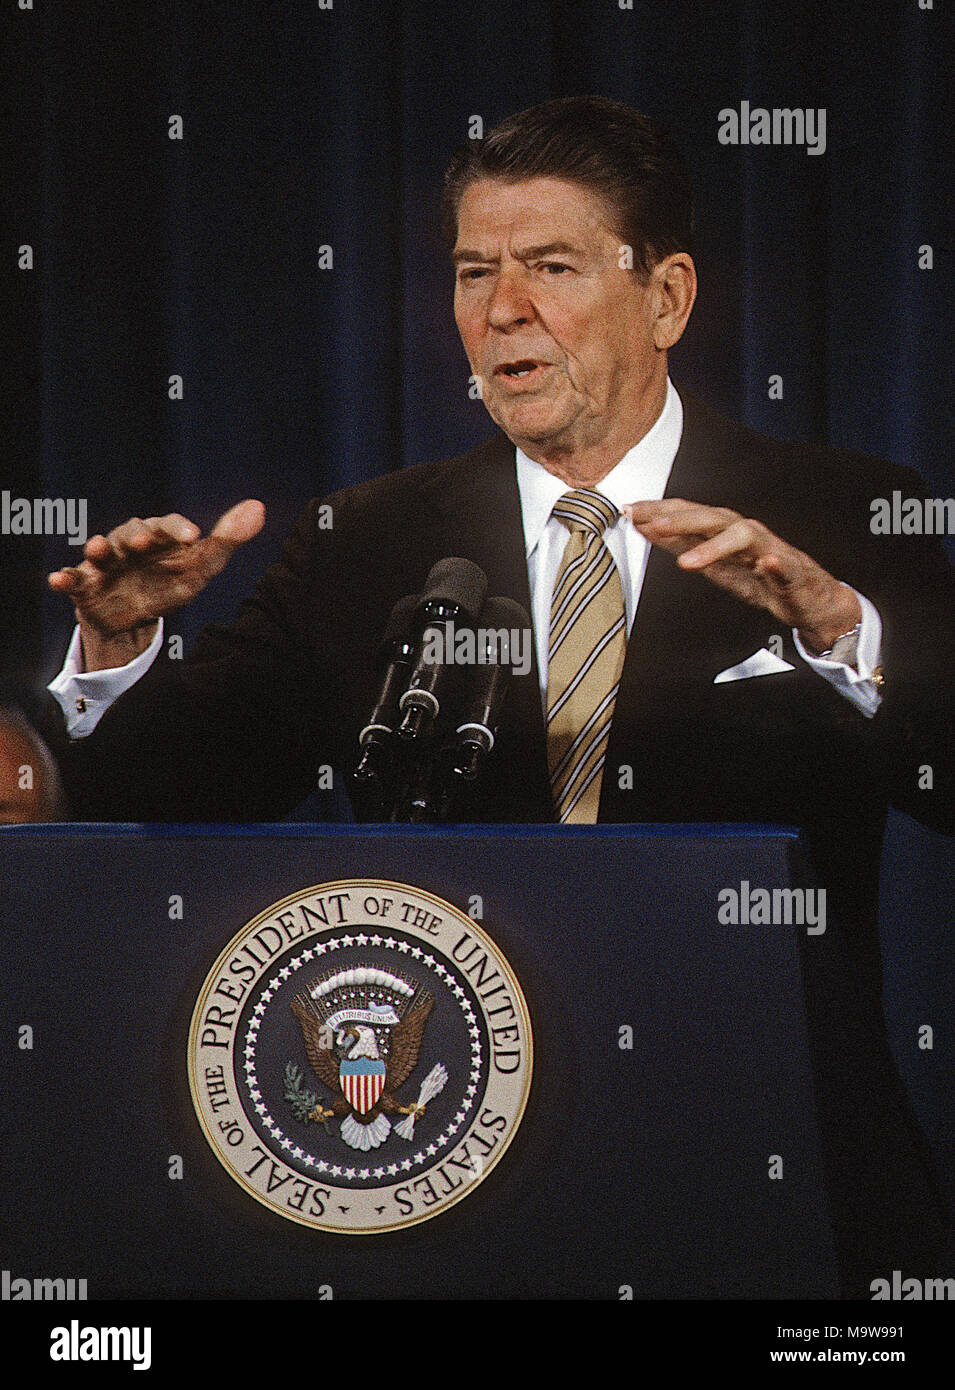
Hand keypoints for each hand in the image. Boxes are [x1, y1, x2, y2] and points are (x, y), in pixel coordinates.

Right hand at [47, 500, 264, 669]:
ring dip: (97, 548)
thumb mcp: (201, 566)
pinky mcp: (85, 583)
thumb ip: (227, 539)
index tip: (194, 536)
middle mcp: (129, 543)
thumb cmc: (170, 582)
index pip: (169, 526)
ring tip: (96, 548)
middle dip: (136, 535)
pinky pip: (72, 579)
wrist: (135, 615)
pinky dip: (64, 578)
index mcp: (160, 536)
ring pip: (100, 550)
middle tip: (145, 542)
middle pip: (131, 532)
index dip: (178, 528)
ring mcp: (105, 562)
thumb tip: (259, 507)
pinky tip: (57, 580)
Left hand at [626, 499, 860, 651]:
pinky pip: (784, 565)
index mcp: (723, 530)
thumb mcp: (714, 564)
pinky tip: (767, 563)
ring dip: (714, 546)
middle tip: (649, 524)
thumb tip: (647, 529)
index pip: (688, 513)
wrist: (805, 598)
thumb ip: (683, 545)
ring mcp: (769, 549)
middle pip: (711, 518)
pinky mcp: (791, 571)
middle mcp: (744, 532)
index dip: (659, 511)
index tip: (628, 511)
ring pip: (743, 536)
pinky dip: (775, 563)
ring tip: (686, 562)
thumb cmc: (758, 577)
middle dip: (680, 519)